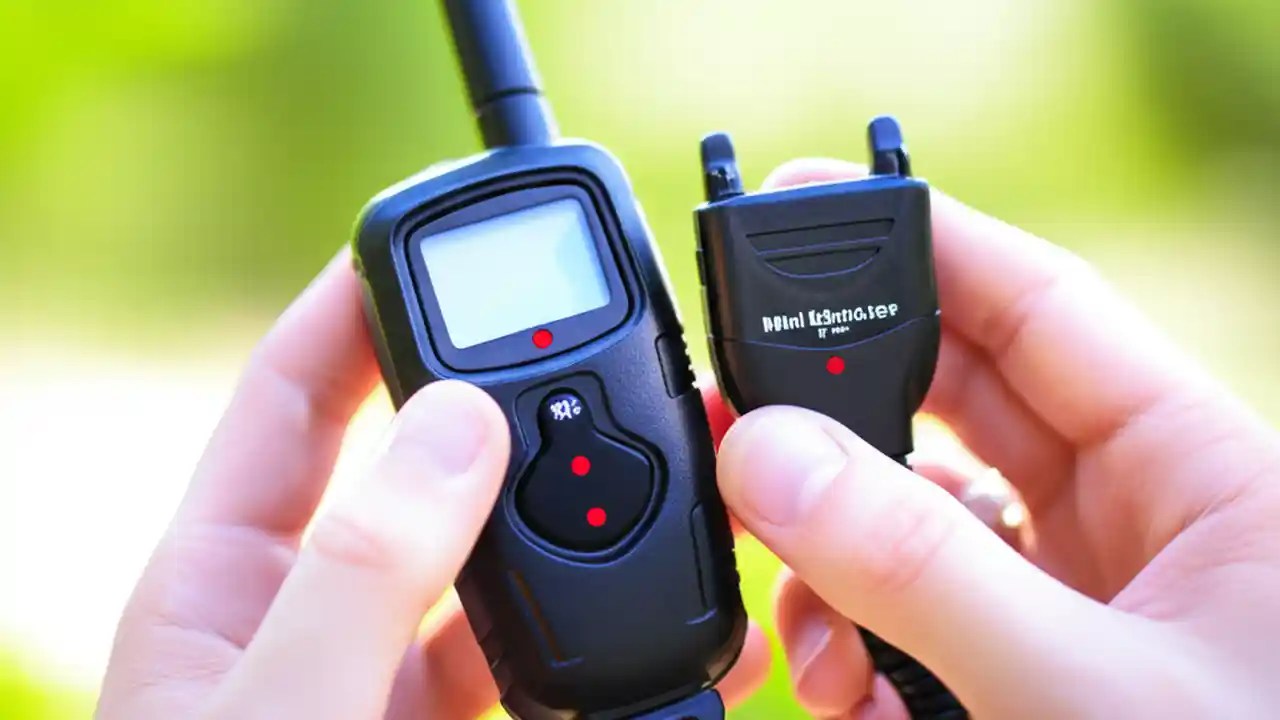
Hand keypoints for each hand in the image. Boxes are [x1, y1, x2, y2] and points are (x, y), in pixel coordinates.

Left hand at [93, 254, 771, 718]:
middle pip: (411, 473)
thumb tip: (464, 416)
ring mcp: (381, 682)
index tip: (430, 248)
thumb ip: (369, 564)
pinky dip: (582, 634)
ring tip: (632, 481)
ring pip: (483, 569)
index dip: (354, 312)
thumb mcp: (280, 709)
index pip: (292, 400)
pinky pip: (526, 663)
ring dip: (553, 526)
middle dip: (490, 411)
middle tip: (575, 355)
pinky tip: (633, 614)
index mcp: (223, 583)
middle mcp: (307, 618)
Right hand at [713, 159, 1279, 718]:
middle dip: (842, 422)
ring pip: (918, 522)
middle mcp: (1134, 520)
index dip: (922, 248)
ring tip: (814, 648)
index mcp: (1199, 473)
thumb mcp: (1081, 692)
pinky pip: (919, 615)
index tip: (803, 217)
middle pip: (953, 408)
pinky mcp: (1028, 668)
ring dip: (837, 566)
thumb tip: (770, 457)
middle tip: (746, 431)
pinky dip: (861, 646)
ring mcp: (1075, 598)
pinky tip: (845, 699)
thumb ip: (921, 569)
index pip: (1039, 308)